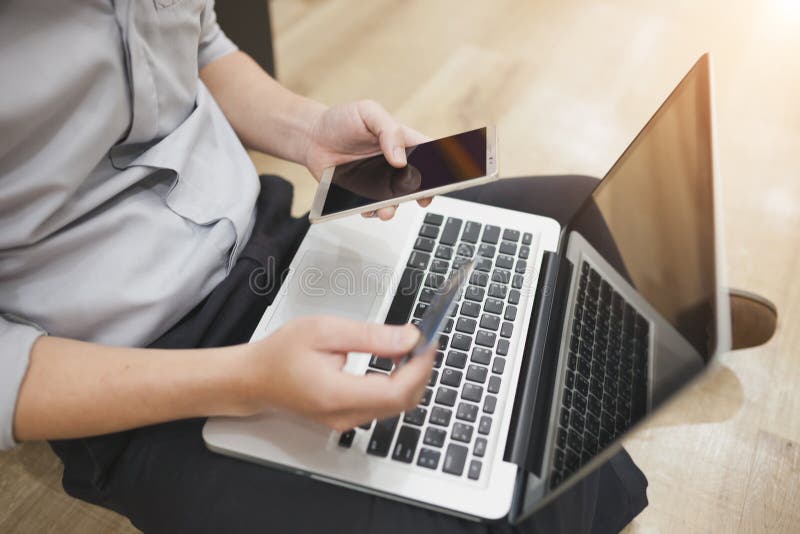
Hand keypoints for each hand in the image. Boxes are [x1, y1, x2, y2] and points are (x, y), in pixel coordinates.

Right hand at [237, 316, 434, 430]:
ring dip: (411, 377)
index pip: (396, 391)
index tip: (428, 342)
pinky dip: (398, 384)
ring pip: (397, 406)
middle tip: (424, 340)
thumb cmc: (281, 353)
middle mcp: (344, 416)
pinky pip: (384, 406)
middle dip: (421, 371)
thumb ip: (370, 336)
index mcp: (336, 395)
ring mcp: (346, 422)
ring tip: (411, 346)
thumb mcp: (325, 331)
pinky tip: (396, 361)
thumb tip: (409, 338)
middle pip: (402, 402)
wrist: (254, 378)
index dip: (420, 367)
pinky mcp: (348, 419)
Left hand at [304, 100, 431, 219]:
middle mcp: (394, 164)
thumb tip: (399, 159)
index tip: (444, 177)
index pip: (428, 154)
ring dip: (393, 208)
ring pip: (395, 201)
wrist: (311, 136)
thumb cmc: (341, 120)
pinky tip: (366, 208)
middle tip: (421, 199)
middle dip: (421, 194)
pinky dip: (372, 211)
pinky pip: (372, 208)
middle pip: (416, 183)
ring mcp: (379, 181)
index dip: (441, 166)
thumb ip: (388, 130)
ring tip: (385, 210)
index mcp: (401, 142)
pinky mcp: (362, 194)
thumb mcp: (367, 112)